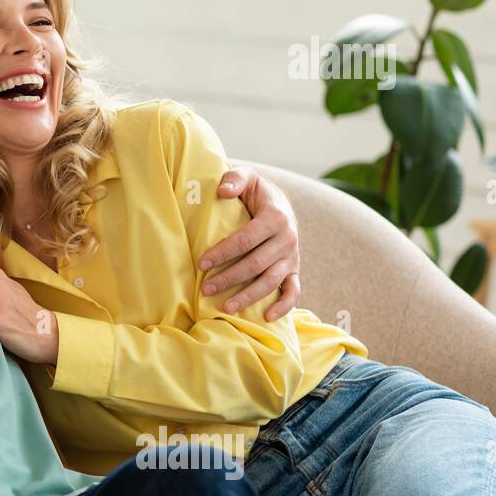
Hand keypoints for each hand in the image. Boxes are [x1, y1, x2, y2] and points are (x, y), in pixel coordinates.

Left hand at [199, 167, 301, 321]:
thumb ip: (235, 179)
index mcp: (276, 217)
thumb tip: (223, 191)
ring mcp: (292, 257)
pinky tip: (266, 317)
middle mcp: (288, 239)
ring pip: (271, 281)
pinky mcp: (294, 270)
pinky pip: (294, 292)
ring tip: (225, 308)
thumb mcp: (247, 178)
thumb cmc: (256, 193)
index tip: (201, 263)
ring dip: (249, 296)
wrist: (280, 204)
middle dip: (229, 278)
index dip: (223, 252)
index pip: (246, 239)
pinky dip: (283, 306)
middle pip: (256, 264)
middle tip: (205, 289)